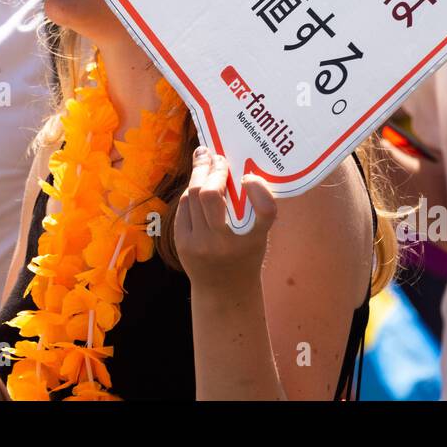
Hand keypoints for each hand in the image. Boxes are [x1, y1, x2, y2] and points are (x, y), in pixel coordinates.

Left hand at [174, 147, 276, 291]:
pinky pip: (183, 207)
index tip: (250, 177)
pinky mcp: (182, 243)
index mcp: (253, 240)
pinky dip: (190, 192)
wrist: (224, 291)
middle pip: (210, 195)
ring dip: (198, 174)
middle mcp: (225, 243)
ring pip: (191, 196)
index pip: (264, 211)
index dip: (259, 190)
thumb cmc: (245, 255)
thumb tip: (233, 166)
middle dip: (212, 168)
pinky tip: (196, 183)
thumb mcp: (258, 235)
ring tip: (204, 160)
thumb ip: (252, 206)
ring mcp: (200, 244)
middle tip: (216, 155)